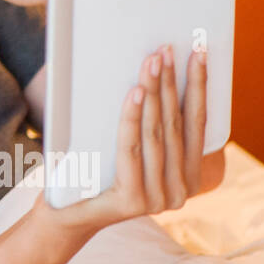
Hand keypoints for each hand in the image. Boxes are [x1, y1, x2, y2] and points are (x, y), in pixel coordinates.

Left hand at [37, 44, 209, 235]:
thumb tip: (156, 73)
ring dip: (155, 92)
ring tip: (152, 61)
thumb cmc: (98, 172)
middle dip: (172, 81)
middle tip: (166, 49)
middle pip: (176, 124)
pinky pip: (131, 148)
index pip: (198, 123)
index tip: (199, 52)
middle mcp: (181, 191)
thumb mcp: (130, 146)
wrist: (64, 214)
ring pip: (156, 133)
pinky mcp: (133, 201)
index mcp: (189, 177)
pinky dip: (132, 117)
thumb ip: (150, 123)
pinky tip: (135, 92)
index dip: (199, 86)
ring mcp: (159, 199)